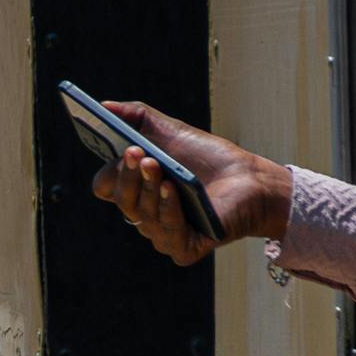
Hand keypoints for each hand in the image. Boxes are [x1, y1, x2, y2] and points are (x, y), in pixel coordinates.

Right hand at [86, 98, 290, 267]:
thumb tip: (103, 105)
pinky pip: (167, 232)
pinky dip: (168, 208)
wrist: (252, 180)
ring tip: (157, 164)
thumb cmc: (209, 158)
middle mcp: (144, 216)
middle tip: (135, 152)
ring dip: (148, 187)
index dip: (109, 170)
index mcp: (135, 190)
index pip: (105, 187)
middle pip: (122, 199)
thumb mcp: (170, 132)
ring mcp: (163, 235)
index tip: (118, 148)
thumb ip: (137, 117)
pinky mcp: (184, 249)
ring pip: (143, 215)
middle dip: (127, 175)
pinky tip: (172, 188)